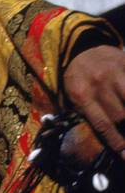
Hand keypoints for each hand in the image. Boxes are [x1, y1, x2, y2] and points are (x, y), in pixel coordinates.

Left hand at [63, 45, 124, 159]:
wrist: (82, 49)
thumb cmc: (77, 81)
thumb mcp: (72, 98)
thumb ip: (84, 116)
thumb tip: (96, 143)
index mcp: (82, 96)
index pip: (102, 125)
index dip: (116, 142)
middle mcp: (99, 83)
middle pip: (121, 115)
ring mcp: (115, 72)